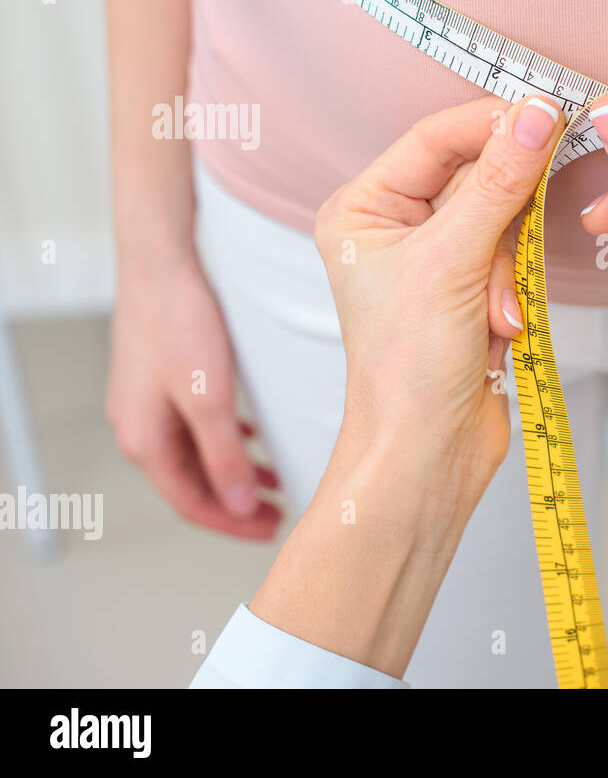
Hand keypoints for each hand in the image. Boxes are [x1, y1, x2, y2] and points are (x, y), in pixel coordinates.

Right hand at [107, 256, 280, 538]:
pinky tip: (253, 440)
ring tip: (276, 484)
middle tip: (280, 514)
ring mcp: (148, 406)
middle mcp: (140, 429)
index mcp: (145, 442)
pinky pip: (196, 429)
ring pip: (196, 456)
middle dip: (237, 503)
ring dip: (235, 474)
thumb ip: (225, 457)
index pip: (191, 504)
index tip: (273, 531)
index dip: (234, 524)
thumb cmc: (181, 323)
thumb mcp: (211, 398)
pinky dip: (226, 443)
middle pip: (192, 485)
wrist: (160, 264)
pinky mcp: (162, 383)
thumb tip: (241, 505)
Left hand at [313, 95, 567, 490]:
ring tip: (499, 315)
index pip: (436, 138)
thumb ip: (499, 183)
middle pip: (476, 177)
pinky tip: (504, 328)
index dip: (493, 124)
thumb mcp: (452, 262)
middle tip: (528, 230)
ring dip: (511, 268)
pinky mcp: (472, 288)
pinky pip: (515, 257)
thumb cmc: (407, 371)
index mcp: (363, 208)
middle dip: (504, 220)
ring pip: (504, 220)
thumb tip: (537, 115)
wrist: (428, 456)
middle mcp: (394, 227)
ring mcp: (436, 259)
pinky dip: (517, 289)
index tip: (551, 114)